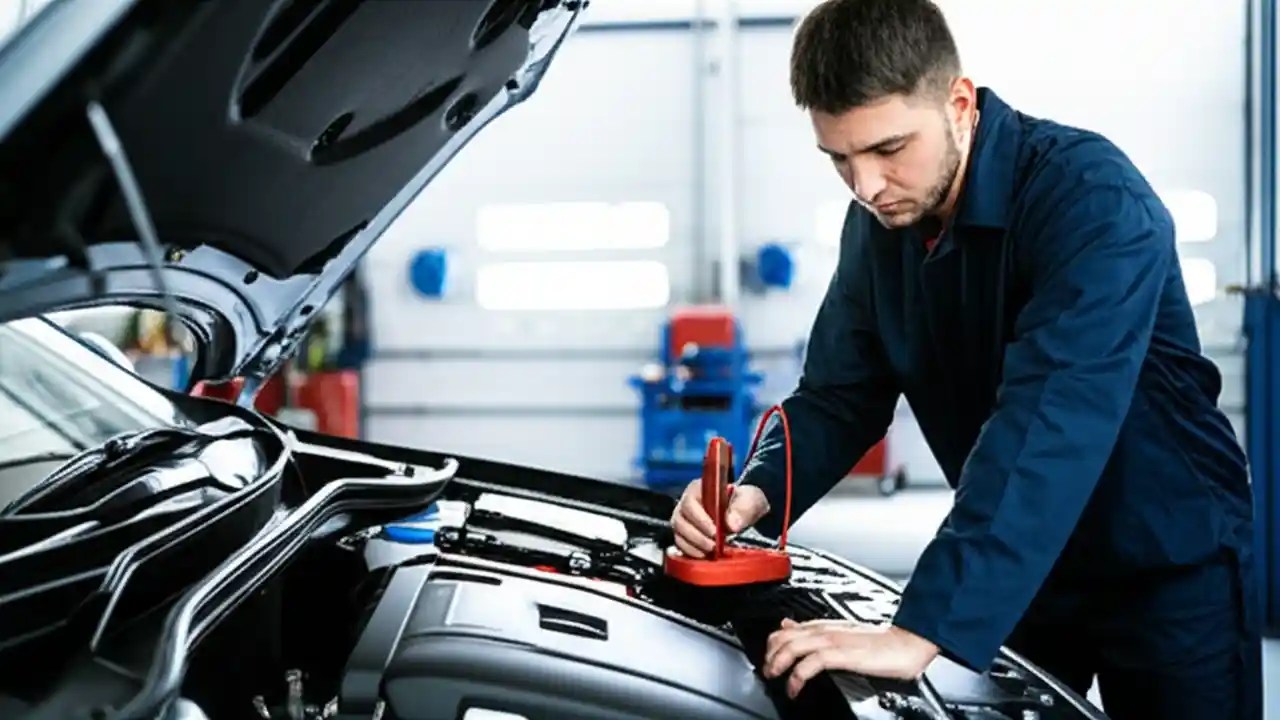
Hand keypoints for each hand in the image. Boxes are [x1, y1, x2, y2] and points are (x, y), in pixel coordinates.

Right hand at [670, 480, 768, 557]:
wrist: (743, 513)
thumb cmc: (743, 502)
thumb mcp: (749, 501)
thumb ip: (742, 510)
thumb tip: (731, 524)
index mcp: (699, 489)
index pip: (689, 502)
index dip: (700, 519)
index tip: (715, 532)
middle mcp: (686, 503)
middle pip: (680, 520)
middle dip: (697, 535)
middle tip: (714, 545)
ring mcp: (682, 518)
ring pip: (678, 533)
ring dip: (694, 545)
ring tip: (712, 550)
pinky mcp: (683, 534)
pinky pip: (679, 544)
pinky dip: (690, 551)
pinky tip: (705, 555)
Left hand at [763, 619, 938, 697]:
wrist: (905, 643)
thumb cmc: (880, 642)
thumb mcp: (842, 633)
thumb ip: (815, 631)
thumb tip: (790, 626)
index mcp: (823, 626)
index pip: (785, 630)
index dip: (771, 646)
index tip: (768, 660)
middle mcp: (824, 630)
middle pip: (783, 637)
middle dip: (769, 656)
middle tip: (767, 672)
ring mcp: (832, 641)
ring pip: (792, 647)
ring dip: (778, 664)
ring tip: (774, 678)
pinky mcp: (841, 654)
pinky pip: (810, 663)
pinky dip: (797, 677)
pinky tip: (795, 688)